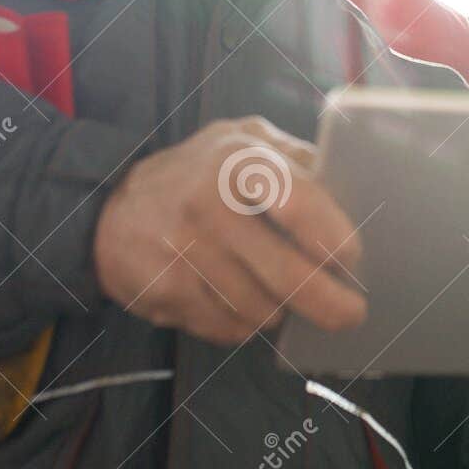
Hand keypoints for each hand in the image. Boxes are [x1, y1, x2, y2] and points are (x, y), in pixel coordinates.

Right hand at [94, 117, 365, 345]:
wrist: (115, 208)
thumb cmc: (201, 173)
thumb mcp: (246, 141)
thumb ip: (296, 160)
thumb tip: (353, 195)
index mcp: (238, 159)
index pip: (297, 202)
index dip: (332, 237)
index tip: (353, 260)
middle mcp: (207, 204)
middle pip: (285, 275)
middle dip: (328, 302)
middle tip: (351, 314)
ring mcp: (183, 253)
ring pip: (261, 310)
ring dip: (282, 312)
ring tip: (285, 297)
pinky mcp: (165, 292)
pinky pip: (228, 327)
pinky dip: (246, 324)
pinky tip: (244, 303)